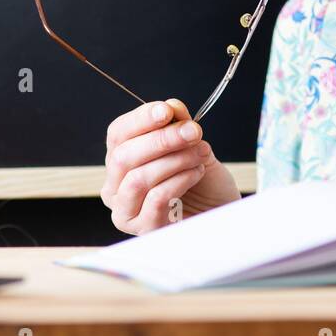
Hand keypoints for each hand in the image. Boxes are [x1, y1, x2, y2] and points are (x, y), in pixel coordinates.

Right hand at [102, 99, 240, 234]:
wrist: (221, 212)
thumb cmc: (202, 182)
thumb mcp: (191, 145)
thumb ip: (177, 125)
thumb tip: (171, 106)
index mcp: (120, 162)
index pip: (118, 134)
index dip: (140, 119)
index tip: (167, 111)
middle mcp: (115, 187)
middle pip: (124, 156)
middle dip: (161, 139)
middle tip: (192, 131)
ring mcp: (126, 211)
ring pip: (138, 178)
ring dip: (174, 160)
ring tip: (200, 154)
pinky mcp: (144, 229)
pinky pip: (156, 199)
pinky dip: (180, 180)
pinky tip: (197, 173)